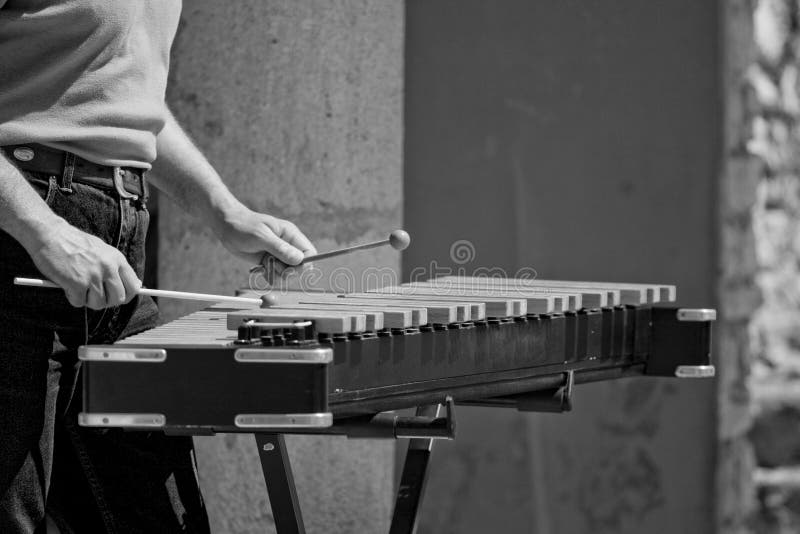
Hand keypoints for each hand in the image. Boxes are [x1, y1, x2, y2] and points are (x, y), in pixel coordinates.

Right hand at [26, 219, 140, 308]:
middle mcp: (108, 268)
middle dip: (106, 301)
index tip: (116, 297)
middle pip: (118, 299)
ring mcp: (93, 276)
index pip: (133, 286)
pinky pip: (79, 302)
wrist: (49, 234)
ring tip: (78, 286)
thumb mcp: (102, 250)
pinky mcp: (77, 283)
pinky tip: (67, 285)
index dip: (126, 296)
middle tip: (94, 295)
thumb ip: (115, 266)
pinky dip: (72, 298)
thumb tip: (135, 284)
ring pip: (99, 304)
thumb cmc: (73, 242)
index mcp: (117, 259)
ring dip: (87, 300)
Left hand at [215, 207, 316, 277]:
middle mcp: (287, 245)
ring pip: (287, 273)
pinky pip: (276, 276)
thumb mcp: (261, 237)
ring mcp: (278, 254)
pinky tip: (259, 269)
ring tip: (263, 264)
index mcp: (290, 235)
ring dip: (276, 273)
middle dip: (287, 271)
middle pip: (300, 266)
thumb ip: (280, 249)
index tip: (291, 268)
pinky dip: (268, 276)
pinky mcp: (269, 261)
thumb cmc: (244, 227)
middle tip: (273, 265)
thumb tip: (299, 260)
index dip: (305, 263)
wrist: (226, 227)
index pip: (309, 252)